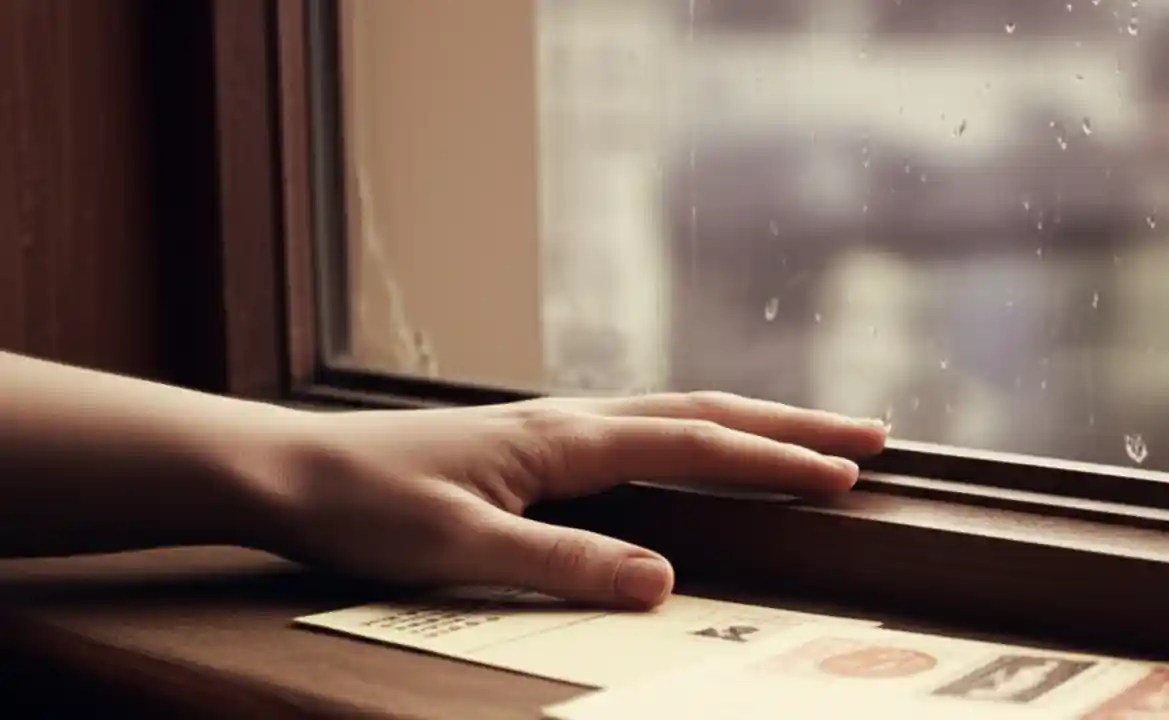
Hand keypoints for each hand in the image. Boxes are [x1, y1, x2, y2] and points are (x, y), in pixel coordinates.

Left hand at [260, 393, 886, 607]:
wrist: (288, 470)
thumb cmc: (366, 507)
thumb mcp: (462, 550)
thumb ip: (565, 564)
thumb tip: (666, 587)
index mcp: (563, 439)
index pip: (693, 444)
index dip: (773, 458)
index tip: (847, 472)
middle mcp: (567, 420)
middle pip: (701, 410)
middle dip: (788, 424)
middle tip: (868, 433)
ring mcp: (550, 426)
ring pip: (671, 411)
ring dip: (746, 421)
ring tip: (805, 434)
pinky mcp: (531, 444)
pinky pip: (636, 428)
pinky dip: (693, 431)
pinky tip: (695, 445)